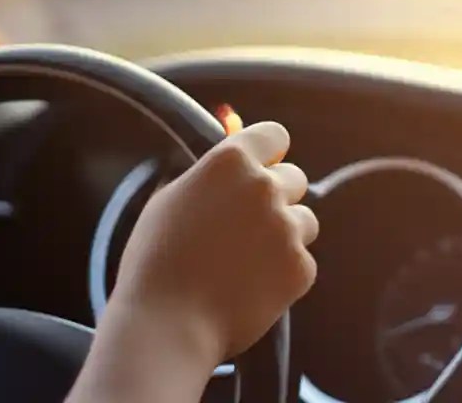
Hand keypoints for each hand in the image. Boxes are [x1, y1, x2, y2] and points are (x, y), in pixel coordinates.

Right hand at [69, 122, 317, 402]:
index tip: (262, 167)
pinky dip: (283, 273)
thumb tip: (230, 164)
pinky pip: (302, 260)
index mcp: (230, 162)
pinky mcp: (301, 267)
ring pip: (305, 219)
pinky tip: (250, 286)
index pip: (275, 135)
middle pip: (294, 177)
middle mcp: (265, 187)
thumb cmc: (156, 263)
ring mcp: (287, 228)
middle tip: (246, 225)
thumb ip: (208, 176)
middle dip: (277, 196)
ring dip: (285, 233)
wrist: (167, 325)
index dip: (269, 153)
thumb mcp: (170, 200)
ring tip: (245, 260)